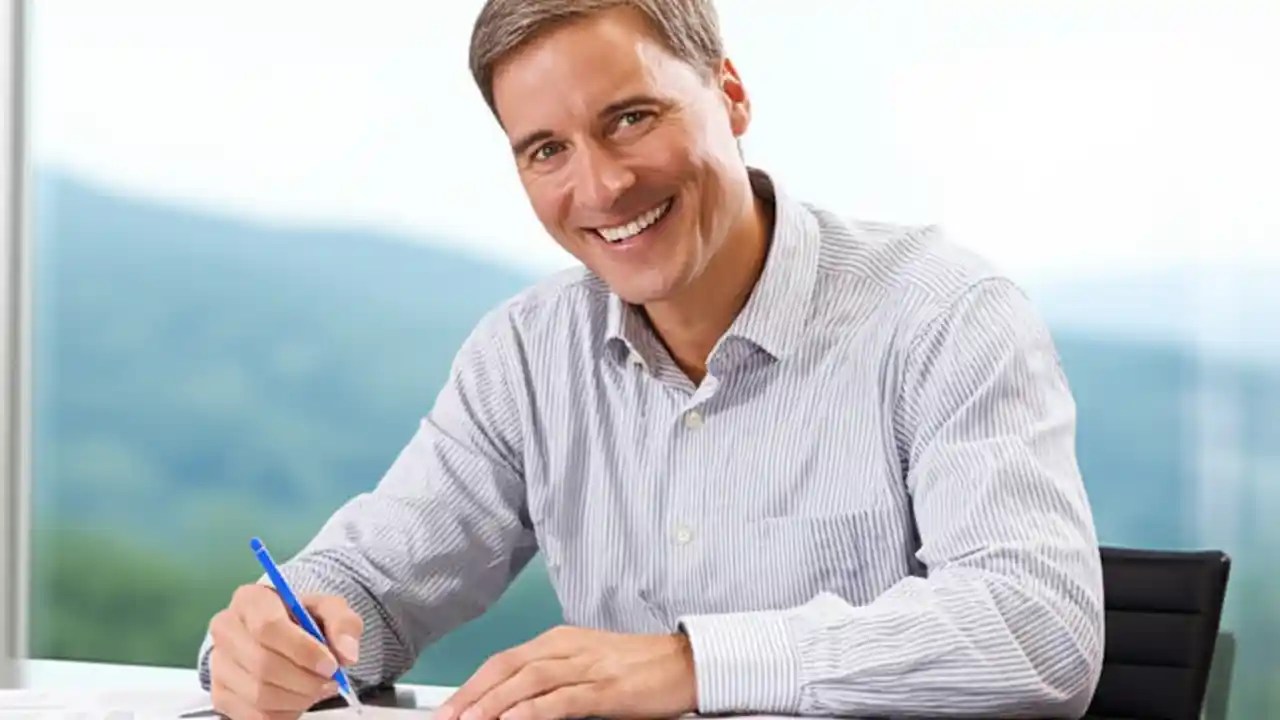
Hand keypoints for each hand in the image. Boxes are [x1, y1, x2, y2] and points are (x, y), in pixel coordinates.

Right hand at [208, 584, 363, 719]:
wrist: (282, 636)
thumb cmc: (304, 619)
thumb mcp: (330, 610)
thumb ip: (343, 625)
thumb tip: (347, 654)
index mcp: (250, 600)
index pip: (268, 627)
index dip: (303, 651)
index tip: (331, 665)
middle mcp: (226, 629)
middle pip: (263, 665)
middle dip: (305, 680)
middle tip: (330, 682)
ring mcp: (218, 664)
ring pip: (258, 694)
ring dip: (297, 698)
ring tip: (317, 689)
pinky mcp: (219, 694)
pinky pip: (252, 715)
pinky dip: (283, 713)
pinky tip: (298, 700)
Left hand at [435, 626, 696, 719]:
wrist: (688, 663)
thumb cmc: (640, 668)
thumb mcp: (588, 666)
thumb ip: (554, 680)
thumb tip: (515, 705)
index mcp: (560, 640)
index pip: (504, 660)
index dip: (472, 685)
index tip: (448, 708)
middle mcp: (569, 648)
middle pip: (507, 667)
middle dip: (471, 695)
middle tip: (445, 719)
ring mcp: (588, 667)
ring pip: (529, 680)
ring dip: (493, 703)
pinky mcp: (609, 689)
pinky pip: (564, 698)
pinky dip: (534, 709)